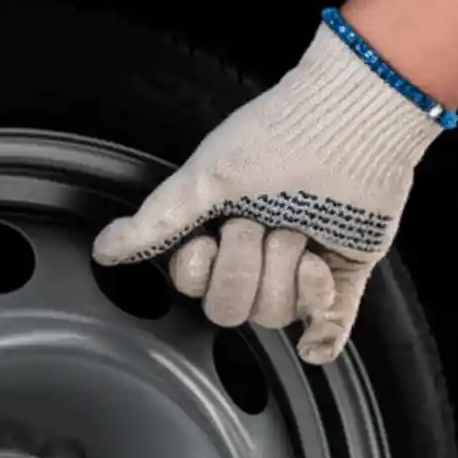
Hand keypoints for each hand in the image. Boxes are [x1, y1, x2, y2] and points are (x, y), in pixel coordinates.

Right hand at [91, 19, 442, 363]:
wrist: (352, 124)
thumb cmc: (280, 136)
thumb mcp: (208, 177)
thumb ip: (158, 220)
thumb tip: (105, 249)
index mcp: (221, 228)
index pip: (197, 286)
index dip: (205, 271)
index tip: (214, 235)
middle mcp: (259, 252)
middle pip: (233, 310)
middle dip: (246, 270)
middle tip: (263, 225)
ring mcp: (302, 264)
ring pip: (277, 316)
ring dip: (287, 273)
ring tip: (301, 229)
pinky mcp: (345, 271)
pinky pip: (330, 327)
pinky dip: (323, 332)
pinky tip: (314, 334)